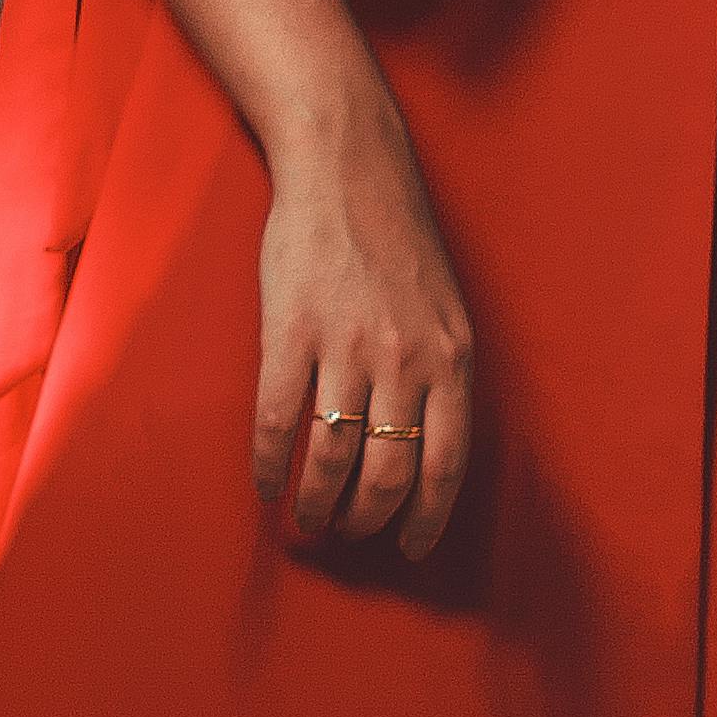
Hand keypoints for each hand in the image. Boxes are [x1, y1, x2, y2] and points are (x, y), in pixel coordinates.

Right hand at [253, 101, 474, 553]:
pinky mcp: (290, 333)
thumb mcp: (447, 309)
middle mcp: (404, 360)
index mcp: (451, 357)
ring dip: (318, 504)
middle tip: (350, 535)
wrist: (347, 168)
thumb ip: (442, 373)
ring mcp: (346, 347)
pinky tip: (265, 485)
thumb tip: (428, 448)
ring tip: (309, 522)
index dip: (427, 518)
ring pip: (332, 459)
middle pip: (388, 475)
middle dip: (367, 521)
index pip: (446, 464)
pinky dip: (269, 466)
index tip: (409, 548)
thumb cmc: (398, 239)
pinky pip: (278, 422)